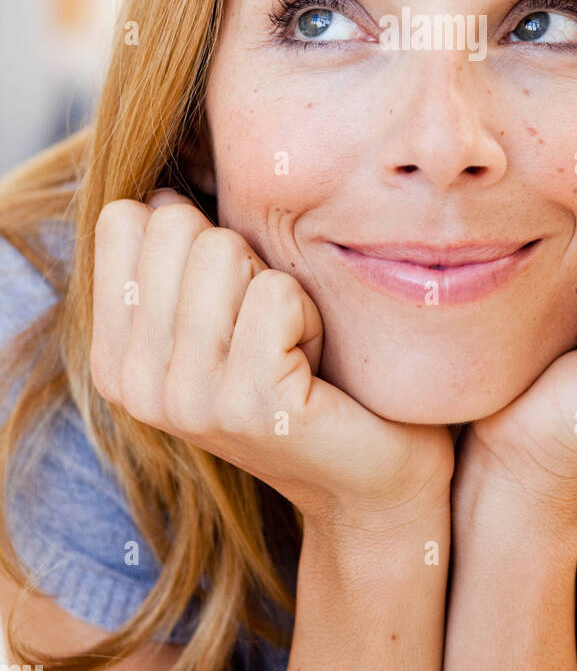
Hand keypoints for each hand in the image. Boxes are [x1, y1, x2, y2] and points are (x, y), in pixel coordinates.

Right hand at [91, 189, 453, 530]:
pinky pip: (278, 294)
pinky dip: (311, 316)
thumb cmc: (300, 373)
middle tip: (267, 329)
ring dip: (279, 290)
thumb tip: (165, 190)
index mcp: (115, 356)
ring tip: (290, 349)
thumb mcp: (219, 313)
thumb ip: (179, 259)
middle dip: (242, 260)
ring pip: (225, 252)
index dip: (196, 237)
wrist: (368, 480)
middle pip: (177, 226)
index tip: (229, 303)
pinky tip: (313, 370)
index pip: (124, 218)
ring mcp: (186, 397)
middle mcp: (134, 381)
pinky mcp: (247, 403)